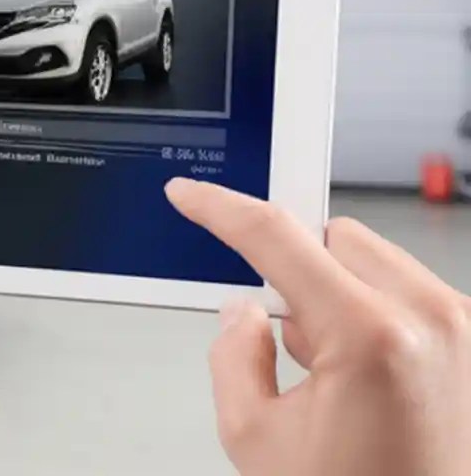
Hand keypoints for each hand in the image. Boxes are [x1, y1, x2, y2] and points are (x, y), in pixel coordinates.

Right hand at [167, 178, 470, 475]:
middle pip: (334, 238)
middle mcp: (434, 319)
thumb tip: (241, 315)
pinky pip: (417, 295)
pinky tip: (374, 380)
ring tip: (340, 376)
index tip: (193, 196)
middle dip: (298, 272)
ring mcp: (468, 329)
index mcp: (371, 336)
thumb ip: (232, 358)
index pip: (276, 237)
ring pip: (378, 262)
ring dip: (342, 295)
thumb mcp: (257, 442)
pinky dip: (381, 316)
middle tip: (290, 340)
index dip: (220, 209)